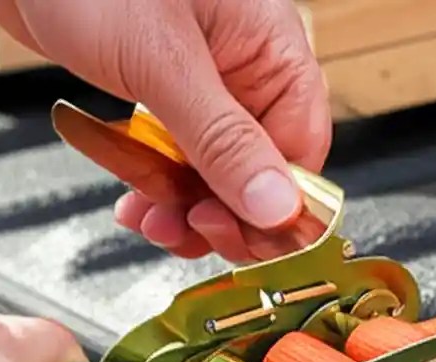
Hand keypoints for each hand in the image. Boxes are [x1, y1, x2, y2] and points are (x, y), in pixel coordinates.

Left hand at [0, 0, 331, 263]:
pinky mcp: (160, 93)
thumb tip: (276, 206)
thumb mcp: (163, 63)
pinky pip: (176, 159)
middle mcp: (243, 68)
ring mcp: (202, 83)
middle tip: (185, 231)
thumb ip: (221, 140)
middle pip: (259, 170)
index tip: (240, 238)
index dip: (275, 205)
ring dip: (185, 211)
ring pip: (215, 173)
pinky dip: (157, 189)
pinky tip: (135, 203)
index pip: (300, 150)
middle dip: (223, 213)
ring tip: (150, 220)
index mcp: (269, 49)